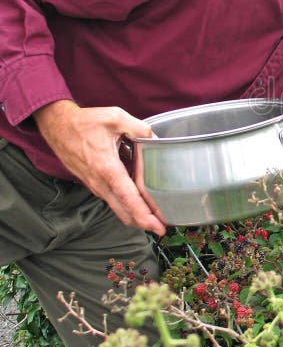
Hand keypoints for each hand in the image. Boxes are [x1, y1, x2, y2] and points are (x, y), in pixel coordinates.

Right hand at [34, 100, 166, 234]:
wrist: (57, 126)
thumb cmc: (85, 122)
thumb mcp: (115, 118)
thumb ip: (139, 128)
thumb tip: (156, 139)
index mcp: (107, 167)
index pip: (128, 198)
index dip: (144, 214)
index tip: (158, 226)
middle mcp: (99, 181)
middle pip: (124, 211)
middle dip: (144, 223)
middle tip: (162, 229)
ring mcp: (94, 184)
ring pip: (117, 208)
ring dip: (135, 216)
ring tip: (154, 220)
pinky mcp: (93, 183)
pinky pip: (111, 199)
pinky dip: (125, 207)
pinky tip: (138, 205)